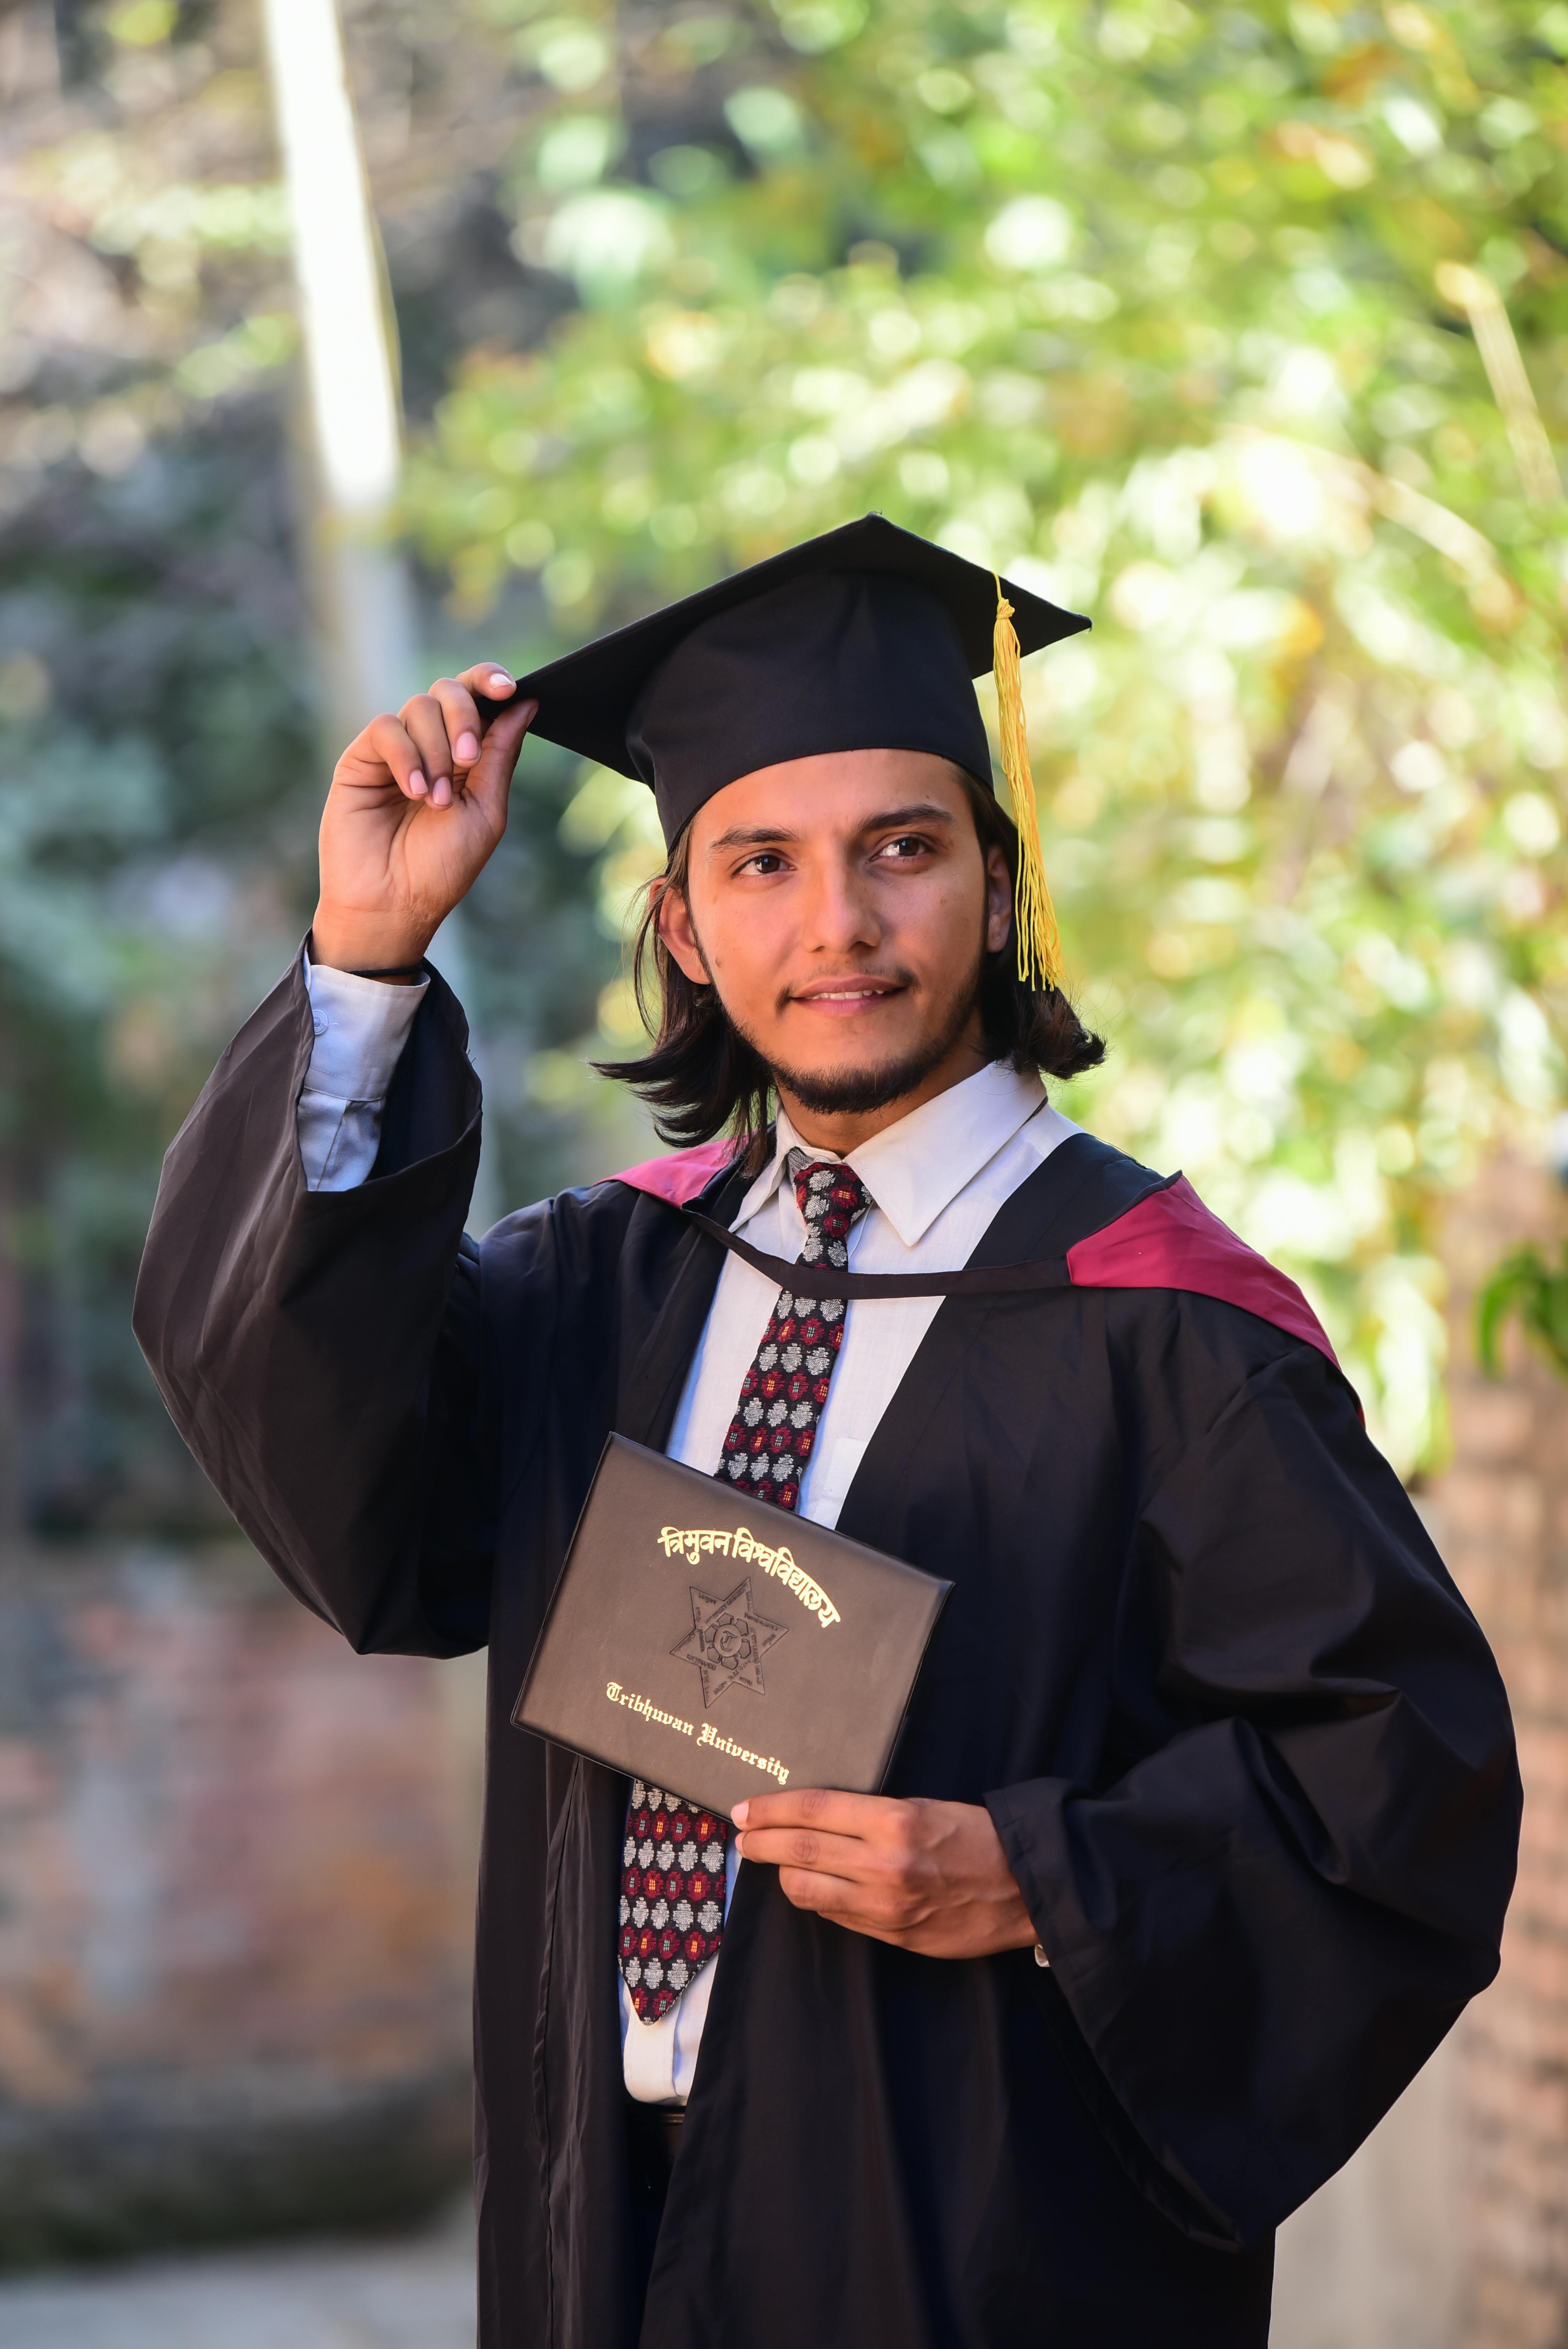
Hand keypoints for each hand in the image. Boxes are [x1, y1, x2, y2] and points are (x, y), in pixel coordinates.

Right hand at [311, 664, 537, 974]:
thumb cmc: (441, 868)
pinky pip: (387, 728)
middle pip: (449, 690)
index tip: (508, 688)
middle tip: (467, 760)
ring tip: (435, 801)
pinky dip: (407, 756)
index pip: (479, 699)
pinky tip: (414, 793)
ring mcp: (395, 750)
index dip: (491, 681)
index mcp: (466, 755)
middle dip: (465, 716)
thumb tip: (525, 702)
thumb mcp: (486, 810)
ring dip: (435, 751)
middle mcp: (430, 745)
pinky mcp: (361, 759)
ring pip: (420, 706)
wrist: (393, 904)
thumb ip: (501, 755)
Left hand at [732, 1789, 1036, 1959]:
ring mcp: (885, 1906)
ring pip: (808, 1891)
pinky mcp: (892, 1935)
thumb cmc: (979, 1837)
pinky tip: (815, 1886)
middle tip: (743, 1836)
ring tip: (776, 1863)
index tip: (746, 1808)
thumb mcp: (925, 1807)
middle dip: (761, 1843)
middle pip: (800, 1851)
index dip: (772, 1809)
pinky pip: (837, 1916)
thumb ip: (872, 1816)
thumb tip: (818, 1818)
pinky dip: (817, 1899)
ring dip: (784, 1875)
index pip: (812, 1810)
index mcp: (894, 1821)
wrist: (1027, 1889)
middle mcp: (884, 1865)